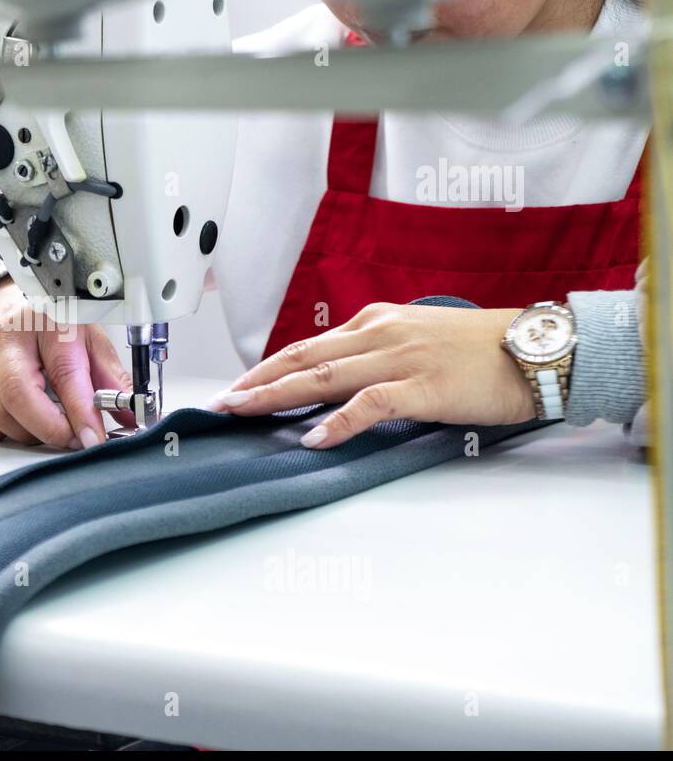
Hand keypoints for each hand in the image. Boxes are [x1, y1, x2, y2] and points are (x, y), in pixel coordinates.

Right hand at [0, 281, 132, 447]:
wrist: (8, 304)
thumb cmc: (52, 325)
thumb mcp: (90, 341)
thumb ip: (111, 379)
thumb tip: (131, 413)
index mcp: (48, 319)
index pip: (64, 372)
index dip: (80, 412)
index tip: (92, 439)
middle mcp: (5, 333)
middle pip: (17, 395)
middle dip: (49, 429)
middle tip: (71, 438)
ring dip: (27, 433)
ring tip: (46, 423)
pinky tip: (14, 418)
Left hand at [207, 303, 535, 448]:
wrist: (540, 348)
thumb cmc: (484, 350)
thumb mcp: (419, 342)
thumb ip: (379, 358)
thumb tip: (340, 387)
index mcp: (377, 322)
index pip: (307, 346)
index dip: (266, 367)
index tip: (236, 387)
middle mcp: (380, 333)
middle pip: (302, 358)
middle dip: (255, 381)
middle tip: (219, 404)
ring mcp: (400, 358)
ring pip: (323, 375)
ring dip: (276, 396)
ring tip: (242, 413)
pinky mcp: (423, 386)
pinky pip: (370, 403)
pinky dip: (338, 421)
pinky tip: (313, 437)